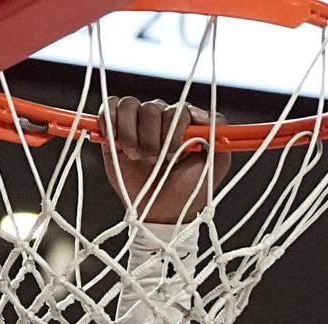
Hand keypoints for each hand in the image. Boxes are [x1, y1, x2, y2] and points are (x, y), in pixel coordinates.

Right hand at [104, 96, 216, 225]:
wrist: (162, 213)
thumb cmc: (190, 191)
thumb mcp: (216, 165)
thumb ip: (218, 134)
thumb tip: (203, 112)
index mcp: (184, 122)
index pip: (178, 108)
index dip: (174, 130)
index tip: (173, 155)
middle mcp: (161, 119)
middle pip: (152, 108)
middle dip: (152, 138)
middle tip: (154, 162)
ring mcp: (137, 124)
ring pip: (130, 105)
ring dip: (131, 133)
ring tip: (135, 156)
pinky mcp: (115, 133)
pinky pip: (109, 107)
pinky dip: (109, 118)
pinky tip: (114, 138)